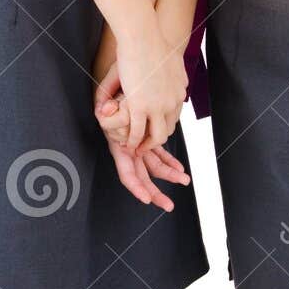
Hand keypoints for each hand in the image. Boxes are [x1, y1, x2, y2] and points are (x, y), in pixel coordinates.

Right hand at [94, 77, 190, 208]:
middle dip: (155, 192)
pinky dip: (170, 161)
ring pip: (154, 166)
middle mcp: (128, 149)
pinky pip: (159, 154)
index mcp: (118, 145)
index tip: (146, 198)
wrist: (117, 83)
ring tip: (184, 180)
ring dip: (169, 174)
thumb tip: (104, 109)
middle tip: (168, 205)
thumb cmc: (110, 93)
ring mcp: (138, 145)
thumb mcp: (105, 99)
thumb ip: (106, 108)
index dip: (136, 187)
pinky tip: (180, 169)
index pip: (127, 173)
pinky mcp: (147, 138)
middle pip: (143, 177)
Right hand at [114, 20, 187, 149]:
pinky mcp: (140, 106)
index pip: (174, 115)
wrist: (143, 35)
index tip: (152, 127)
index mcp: (179, 90)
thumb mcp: (169, 62)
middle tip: (143, 142)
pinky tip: (126, 143)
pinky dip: (132, 140)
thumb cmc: (152, 42)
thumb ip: (170, 77)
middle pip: (168, 129)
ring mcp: (157, 106)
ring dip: (145, 144)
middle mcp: (172, 101)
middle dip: (155, 138)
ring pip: (155, 136)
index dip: (162, 123)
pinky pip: (137, 131)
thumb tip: (178, 84)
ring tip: (135, 146)